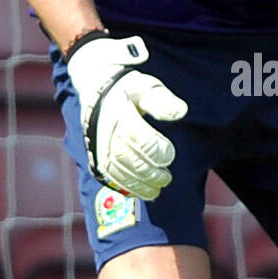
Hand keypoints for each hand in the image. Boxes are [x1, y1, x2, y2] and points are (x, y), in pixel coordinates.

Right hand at [65, 32, 187, 197]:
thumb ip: (162, 101)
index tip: (170, 154)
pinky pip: (108, 175)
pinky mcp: (95, 155)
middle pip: (127, 158)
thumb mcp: (147, 86)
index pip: (138, 137)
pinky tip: (141, 192)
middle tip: (167, 178)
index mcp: (119, 113)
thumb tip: (181, 112)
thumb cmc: (128, 88)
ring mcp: (98, 145)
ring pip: (116, 170)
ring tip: (157, 189)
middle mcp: (104, 131)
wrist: (96, 86)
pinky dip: (124, 187)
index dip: (156, 150)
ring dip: (138, 184)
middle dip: (149, 173)